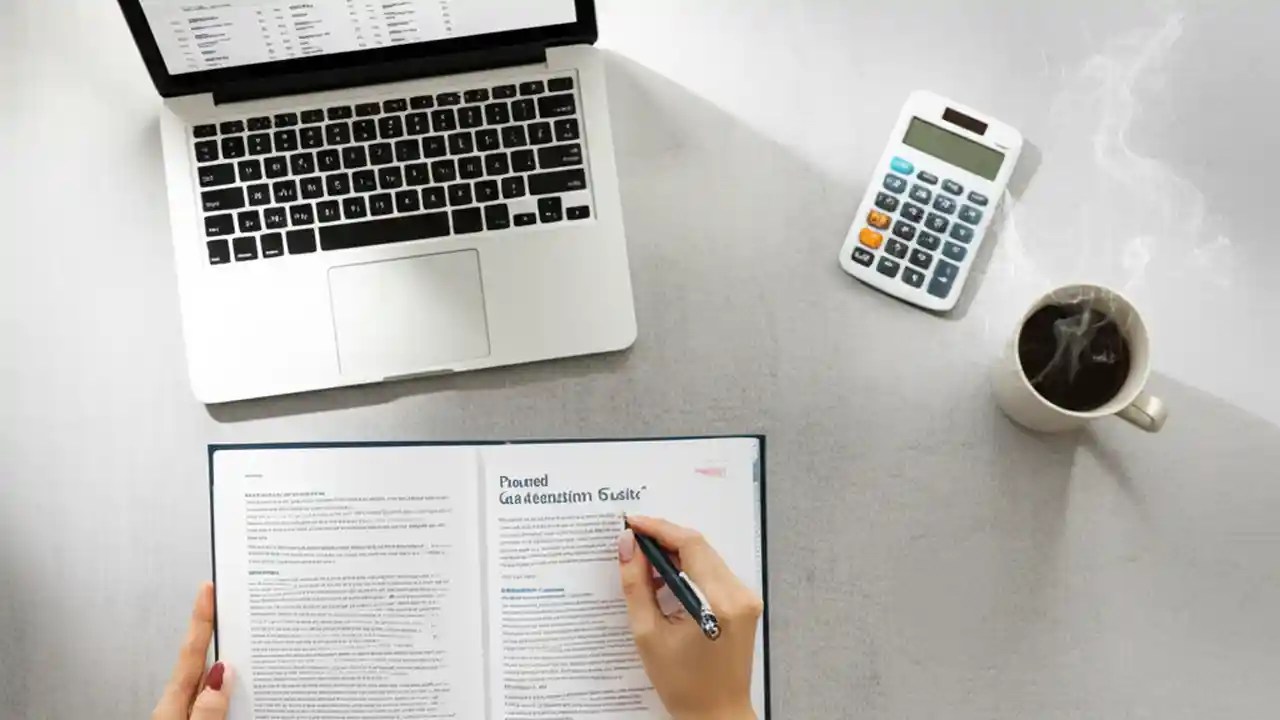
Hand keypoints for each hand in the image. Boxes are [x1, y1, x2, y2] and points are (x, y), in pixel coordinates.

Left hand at [152, 582, 234, 719]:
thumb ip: (208, 708)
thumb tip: (224, 672)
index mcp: (173, 704)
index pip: (191, 652)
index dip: (201, 618)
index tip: (207, 589)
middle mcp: (175, 707)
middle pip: (200, 663)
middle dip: (215, 633)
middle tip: (229, 604)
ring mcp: (181, 717)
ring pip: (207, 683)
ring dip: (223, 663)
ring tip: (240, 641)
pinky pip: (210, 701)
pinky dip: (223, 688)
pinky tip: (232, 688)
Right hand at [617, 515, 762, 719]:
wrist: (716, 714)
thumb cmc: (682, 684)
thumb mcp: (647, 634)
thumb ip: (636, 585)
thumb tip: (627, 546)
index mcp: (718, 602)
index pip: (689, 545)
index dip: (658, 529)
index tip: (632, 524)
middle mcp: (739, 594)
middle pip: (699, 547)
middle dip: (664, 538)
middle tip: (631, 541)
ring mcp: (746, 598)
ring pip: (707, 557)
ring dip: (676, 554)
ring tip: (644, 564)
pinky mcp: (745, 604)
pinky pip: (714, 572)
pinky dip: (689, 569)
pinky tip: (665, 579)